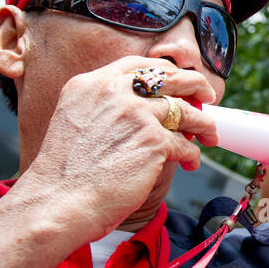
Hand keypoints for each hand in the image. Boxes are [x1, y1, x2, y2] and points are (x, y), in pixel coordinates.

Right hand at [12, 57, 217, 243]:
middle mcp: (115, 92)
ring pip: (185, 111)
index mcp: (91, 83)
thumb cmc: (65, 172)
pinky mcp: (154, 141)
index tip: (179, 81)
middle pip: (170, 77)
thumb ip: (105, 106)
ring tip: (210, 136)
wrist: (59, 202)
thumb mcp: (75, 120)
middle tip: (207, 97)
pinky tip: (191, 163)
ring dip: (203, 124)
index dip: (166, 72)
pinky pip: (186, 144)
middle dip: (195, 85)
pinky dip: (193, 154)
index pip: (139, 65)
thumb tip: (144, 107)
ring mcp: (136, 114)